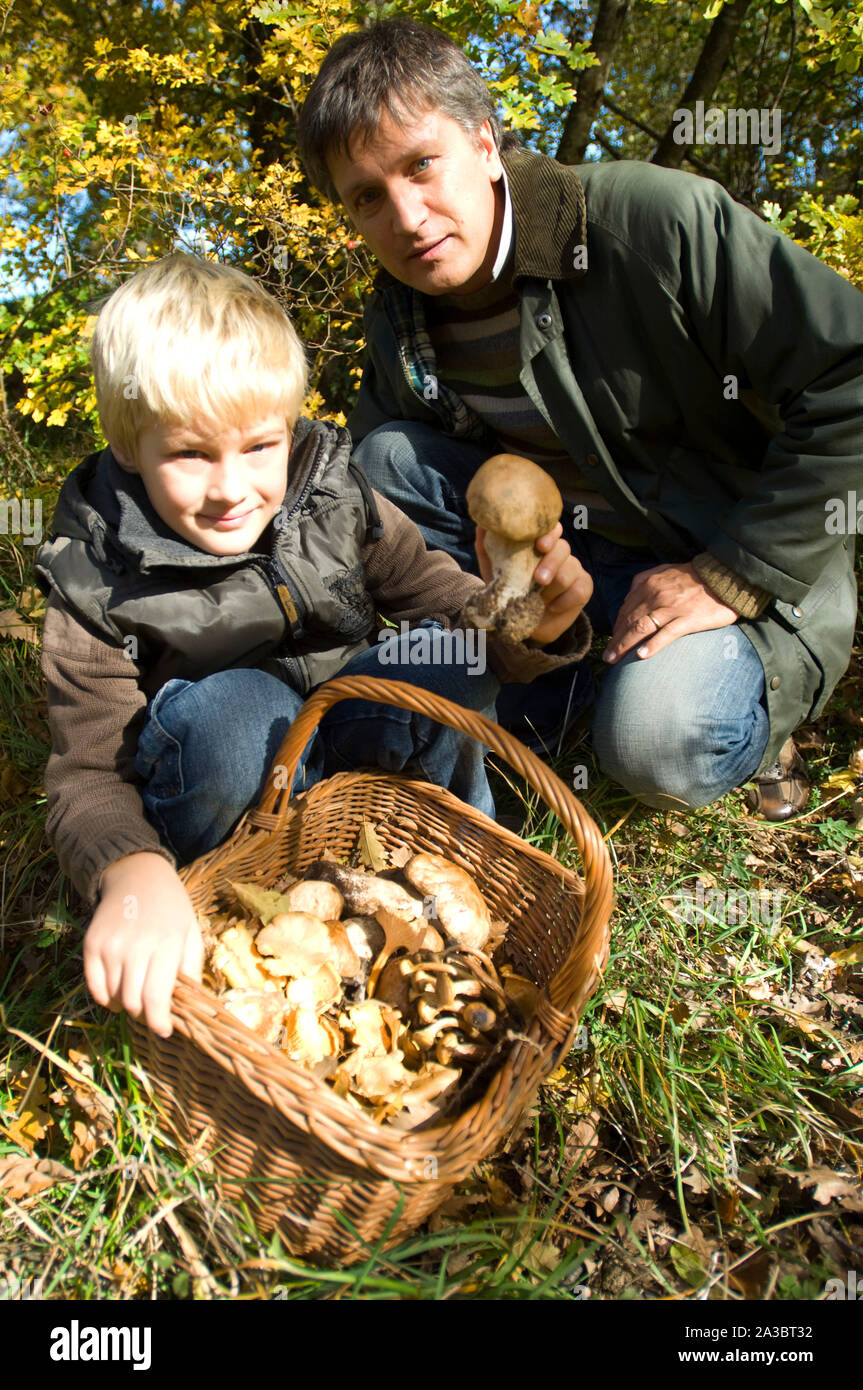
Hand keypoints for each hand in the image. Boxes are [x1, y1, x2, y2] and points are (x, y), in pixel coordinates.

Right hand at [84, 852, 203, 1037]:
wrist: (137, 876)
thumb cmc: (171, 908)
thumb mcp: (191, 933)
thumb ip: (191, 969)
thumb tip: (189, 1005)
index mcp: (165, 944)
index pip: (156, 998)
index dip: (159, 1022)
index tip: (164, 1031)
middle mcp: (135, 946)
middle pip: (133, 1002)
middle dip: (144, 1015)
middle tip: (152, 1011)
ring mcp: (110, 946)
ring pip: (113, 997)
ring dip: (126, 1005)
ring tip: (137, 996)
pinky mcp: (91, 944)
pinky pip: (94, 986)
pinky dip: (106, 997)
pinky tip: (118, 992)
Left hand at [476, 522, 592, 646]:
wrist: (523, 622)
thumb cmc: (509, 590)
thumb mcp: (493, 571)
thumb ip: (487, 548)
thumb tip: (481, 525)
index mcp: (540, 544)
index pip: (551, 528)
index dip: (549, 533)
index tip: (540, 544)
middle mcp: (559, 552)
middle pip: (563, 548)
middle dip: (550, 563)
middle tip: (539, 580)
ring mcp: (573, 568)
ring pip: (569, 571)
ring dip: (552, 589)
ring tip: (539, 599)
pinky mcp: (583, 587)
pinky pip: (579, 590)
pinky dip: (564, 601)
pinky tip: (552, 608)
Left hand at [603, 562, 737, 663]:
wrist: (725, 577)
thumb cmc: (694, 577)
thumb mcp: (665, 571)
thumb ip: (645, 581)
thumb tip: (629, 598)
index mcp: (648, 583)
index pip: (625, 609)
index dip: (616, 627)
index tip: (611, 640)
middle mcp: (656, 594)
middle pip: (629, 620)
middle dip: (615, 640)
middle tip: (607, 657)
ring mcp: (671, 607)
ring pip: (641, 628)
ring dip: (624, 645)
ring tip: (615, 659)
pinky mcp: (688, 618)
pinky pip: (667, 634)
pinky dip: (653, 645)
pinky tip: (642, 656)